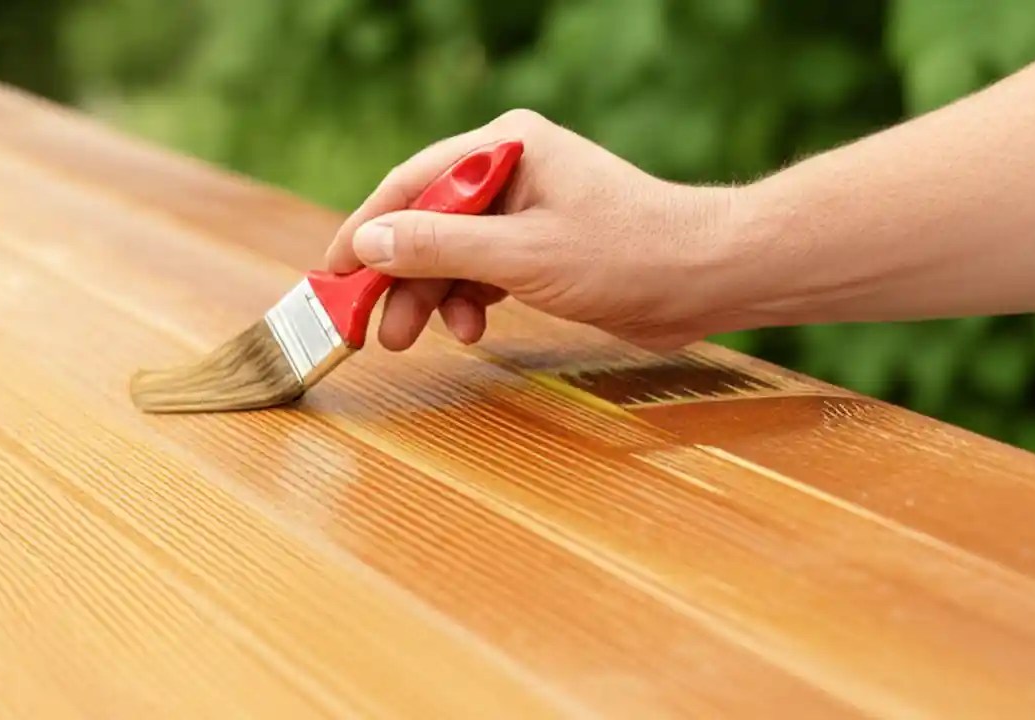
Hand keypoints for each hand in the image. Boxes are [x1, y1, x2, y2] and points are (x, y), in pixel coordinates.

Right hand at [324, 110, 744, 351]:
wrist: (705, 279)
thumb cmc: (626, 254)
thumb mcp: (521, 255)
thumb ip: (440, 247)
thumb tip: (368, 243)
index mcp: (505, 147)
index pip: (411, 184)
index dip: (365, 230)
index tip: (330, 274)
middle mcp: (510, 169)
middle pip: (427, 223)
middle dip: (398, 277)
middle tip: (369, 326)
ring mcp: (525, 209)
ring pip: (452, 253)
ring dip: (431, 297)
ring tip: (410, 338)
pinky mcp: (540, 246)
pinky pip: (482, 270)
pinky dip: (469, 301)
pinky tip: (472, 328)